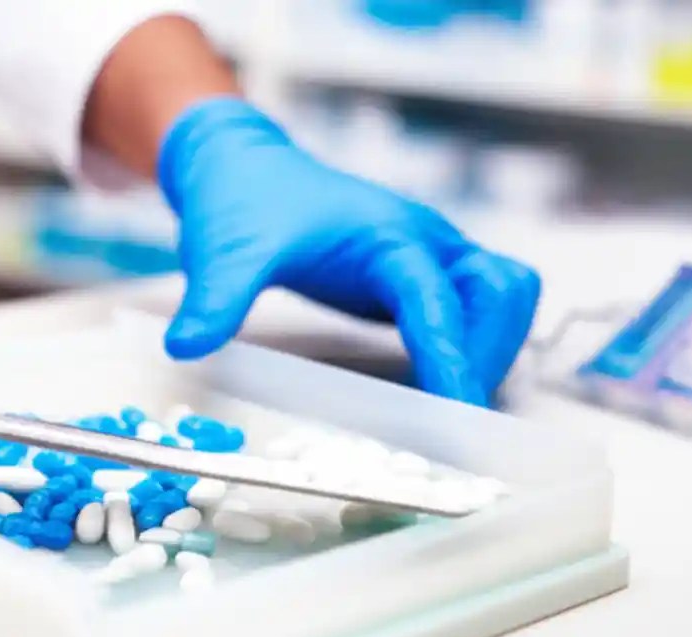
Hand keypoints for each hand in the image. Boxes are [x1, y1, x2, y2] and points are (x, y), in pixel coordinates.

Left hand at [158, 98, 540, 404]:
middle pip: (500, 292)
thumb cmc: (239, 204)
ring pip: (504, 292)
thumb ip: (213, 300)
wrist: (239, 167)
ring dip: (495, 345)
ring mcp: (426, 253)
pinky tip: (441, 381)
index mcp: (385, 236)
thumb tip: (187, 346)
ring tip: (453, 400)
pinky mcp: (418, 271)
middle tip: (451, 414)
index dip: (451, 355)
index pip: (436, 299)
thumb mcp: (224, 254)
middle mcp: (421, 240)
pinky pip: (478, 303)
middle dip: (488, 352)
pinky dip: (478, 340)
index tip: (460, 408)